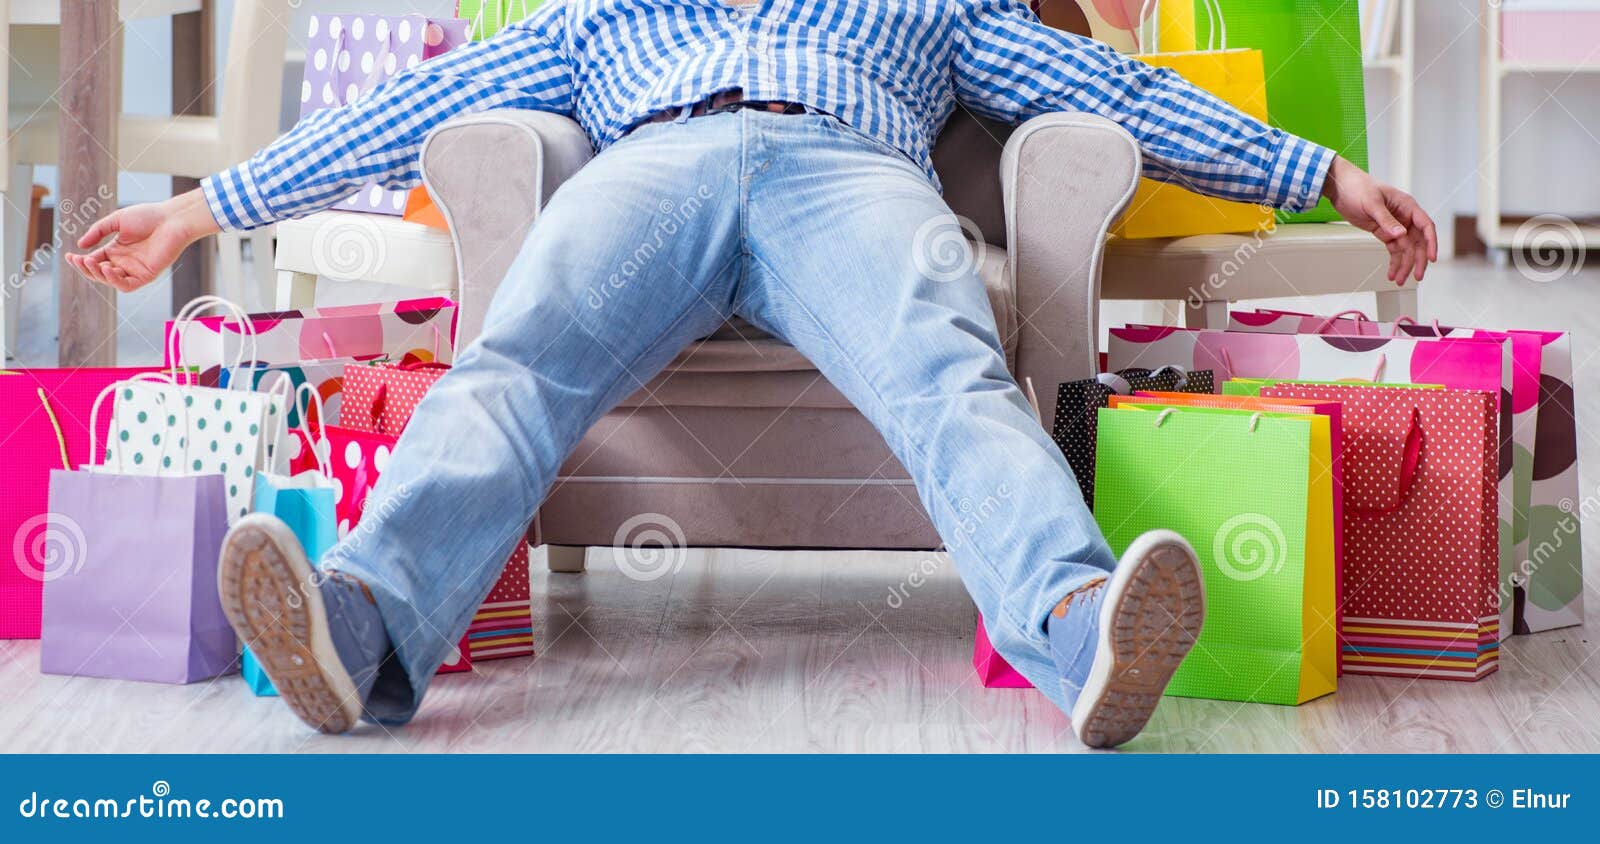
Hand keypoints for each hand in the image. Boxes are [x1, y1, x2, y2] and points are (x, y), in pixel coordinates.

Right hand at [66, 189, 220, 291]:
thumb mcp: (116, 221)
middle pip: (99, 273)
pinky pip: (127, 285)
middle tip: (79, 259)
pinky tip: (107, 269)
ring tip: (91, 262)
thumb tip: (80, 245)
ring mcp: (135, 270)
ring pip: (110, 281)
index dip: (80, 261)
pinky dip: (115, 281)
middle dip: (86, 268)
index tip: (69, 256)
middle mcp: (124, 262)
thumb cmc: (148, 217)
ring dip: (98, 274)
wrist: (172, 219)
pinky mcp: (146, 275)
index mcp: (116, 250)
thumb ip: (98, 232)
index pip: (93, 261)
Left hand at [1321, 156, 1436, 284]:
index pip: (1426, 226)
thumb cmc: (1357, 187)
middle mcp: (1404, 216)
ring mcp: (1394, 225)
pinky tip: (1391, 273)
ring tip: (1399, 280)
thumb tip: (1401, 235)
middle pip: (1418, 241)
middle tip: (1416, 276)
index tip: (1431, 258)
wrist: (1339, 187)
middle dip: (1418, 259)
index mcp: (1407, 206)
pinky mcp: (1383, 232)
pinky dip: (1394, 261)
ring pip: (1406, 248)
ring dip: (1404, 264)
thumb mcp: (1371, 203)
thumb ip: (1386, 220)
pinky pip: (1393, 249)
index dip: (1431, 243)